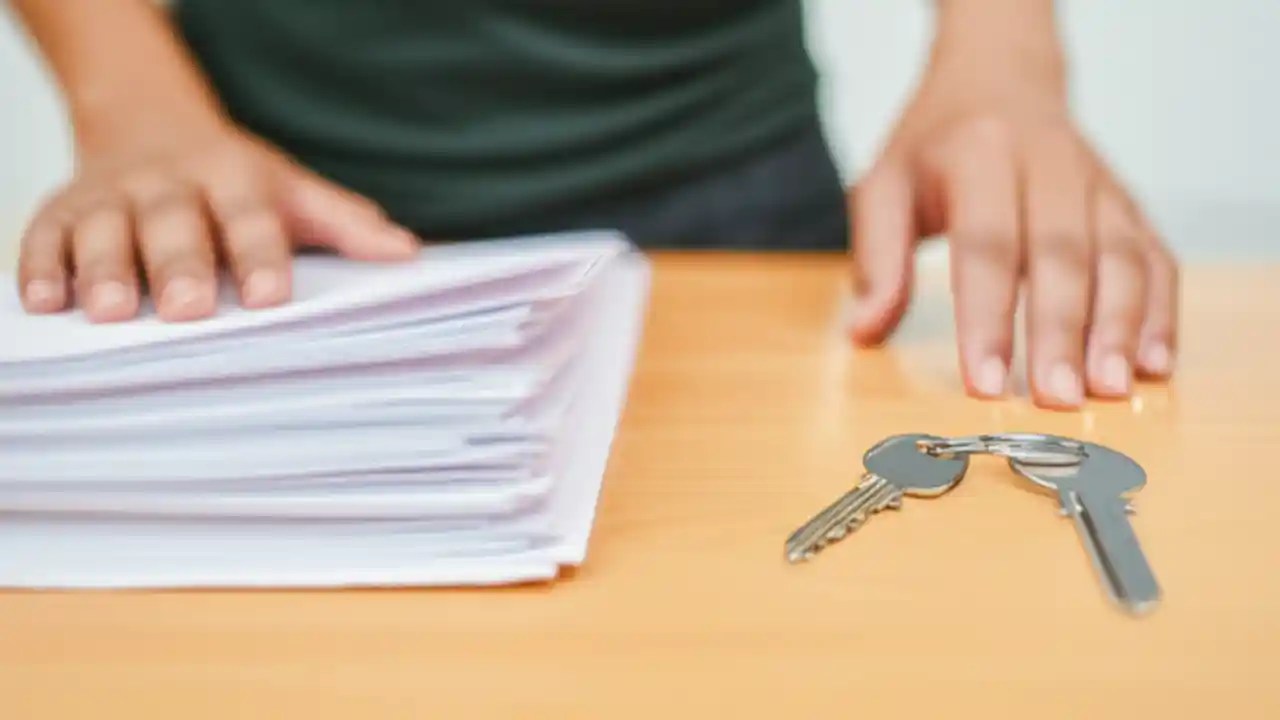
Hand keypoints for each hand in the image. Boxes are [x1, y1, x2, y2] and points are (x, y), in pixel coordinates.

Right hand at [17, 121, 419, 322]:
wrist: (150, 128)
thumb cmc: (234, 180)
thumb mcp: (293, 191)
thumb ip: (346, 224)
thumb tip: (408, 255)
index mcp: (233, 178)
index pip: (250, 217)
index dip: (260, 255)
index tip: (270, 298)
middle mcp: (169, 184)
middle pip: (173, 223)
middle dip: (178, 264)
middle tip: (187, 310)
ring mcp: (111, 196)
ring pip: (104, 228)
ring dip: (104, 268)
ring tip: (110, 311)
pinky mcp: (62, 211)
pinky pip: (43, 236)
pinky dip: (41, 267)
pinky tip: (43, 302)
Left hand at [847, 47, 1177, 409]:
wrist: (999, 79)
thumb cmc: (934, 147)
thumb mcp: (883, 186)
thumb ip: (876, 259)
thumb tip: (864, 333)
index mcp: (978, 154)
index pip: (986, 244)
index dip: (987, 317)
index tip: (984, 382)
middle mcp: (1047, 162)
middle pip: (1061, 254)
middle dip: (1062, 332)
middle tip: (1058, 399)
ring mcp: (1096, 182)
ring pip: (1119, 256)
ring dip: (1121, 328)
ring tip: (1111, 390)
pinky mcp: (1128, 203)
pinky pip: (1154, 257)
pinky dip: (1161, 312)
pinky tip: (1154, 364)